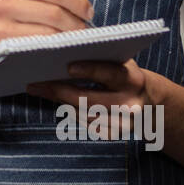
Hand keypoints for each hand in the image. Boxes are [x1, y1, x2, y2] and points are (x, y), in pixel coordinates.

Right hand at [0, 0, 93, 64]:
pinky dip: (56, 50)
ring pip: (49, 33)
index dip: (78, 2)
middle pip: (54, 12)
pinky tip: (62, 50)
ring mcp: (1, 26)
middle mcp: (4, 3)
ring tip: (76, 41)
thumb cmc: (18, 21)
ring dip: (69, 38)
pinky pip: (39, 48)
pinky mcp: (3, 47)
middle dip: (77, 23)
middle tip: (85, 31)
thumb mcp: (33, 0)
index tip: (88, 12)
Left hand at [25, 59, 161, 139]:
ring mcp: (123, 123)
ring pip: (83, 114)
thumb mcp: (120, 63)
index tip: (68, 67)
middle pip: (90, 100)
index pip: (111, 74)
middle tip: (34, 83)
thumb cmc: (124, 76)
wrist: (150, 104)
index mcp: (133, 80)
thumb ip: (99, 57)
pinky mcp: (113, 135)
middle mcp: (130, 104)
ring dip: (59, 102)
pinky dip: (69, 111)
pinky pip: (84, 124)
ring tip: (38, 89)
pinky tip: (56, 101)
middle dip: (60, 91)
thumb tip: (62, 50)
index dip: (90, 70)